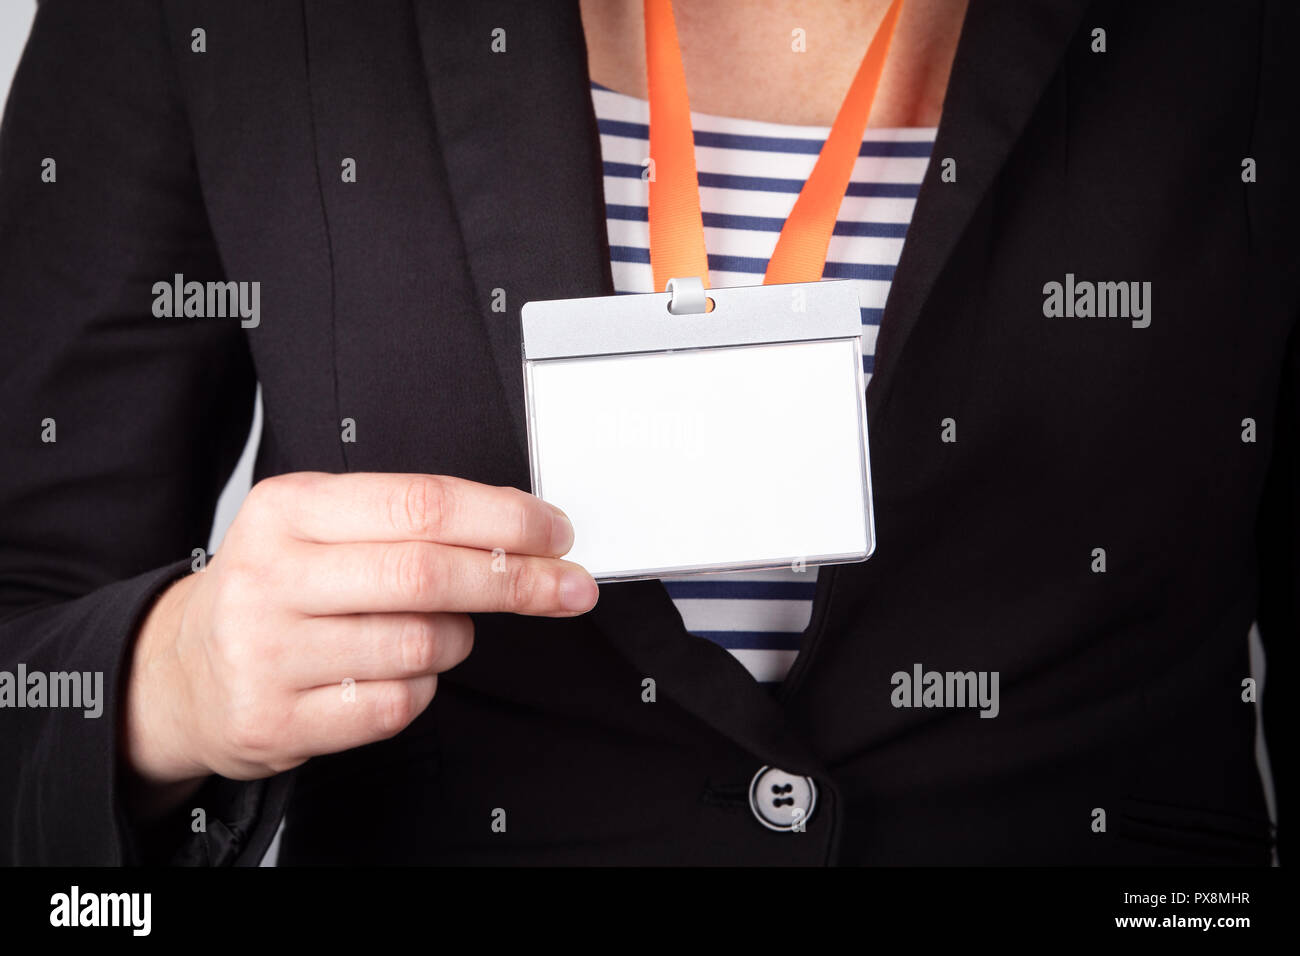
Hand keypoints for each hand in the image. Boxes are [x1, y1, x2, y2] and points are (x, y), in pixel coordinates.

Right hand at [121, 472, 595, 806]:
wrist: (182, 673)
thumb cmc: (277, 589)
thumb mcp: (319, 527)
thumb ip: (410, 520)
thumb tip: (529, 532)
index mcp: (289, 509)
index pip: (422, 504)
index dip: (506, 519)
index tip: (557, 534)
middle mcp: (271, 576)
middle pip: (429, 575)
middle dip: (517, 581)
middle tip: (566, 587)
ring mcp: (267, 653)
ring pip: (422, 644)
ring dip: (457, 640)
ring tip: (434, 632)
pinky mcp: (275, 720)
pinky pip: (397, 704)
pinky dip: (421, 688)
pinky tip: (393, 673)